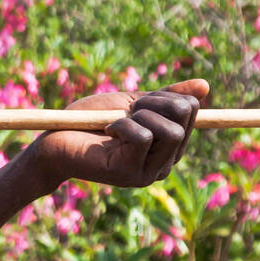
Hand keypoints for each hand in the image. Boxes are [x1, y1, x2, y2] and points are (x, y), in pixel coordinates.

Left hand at [28, 78, 208, 190]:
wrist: (53, 142)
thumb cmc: (89, 122)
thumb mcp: (130, 103)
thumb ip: (165, 97)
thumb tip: (206, 86)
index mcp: (168, 144)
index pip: (190, 108)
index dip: (164, 94)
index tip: (137, 101)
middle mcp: (164, 162)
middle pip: (185, 116)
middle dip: (154, 101)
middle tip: (127, 110)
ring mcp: (149, 172)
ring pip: (171, 131)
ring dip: (141, 115)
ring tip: (116, 121)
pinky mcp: (130, 174)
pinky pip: (144, 138)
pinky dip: (123, 126)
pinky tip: (107, 131)